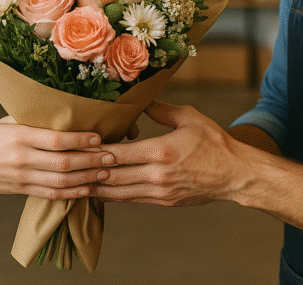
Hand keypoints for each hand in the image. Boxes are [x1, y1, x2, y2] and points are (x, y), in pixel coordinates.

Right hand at [0, 117, 112, 199]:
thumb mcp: (9, 121)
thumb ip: (35, 120)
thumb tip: (67, 113)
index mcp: (20, 136)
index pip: (56, 140)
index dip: (80, 140)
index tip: (98, 138)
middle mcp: (22, 158)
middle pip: (63, 163)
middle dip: (90, 161)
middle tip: (110, 157)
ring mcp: (22, 177)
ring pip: (60, 182)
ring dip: (86, 179)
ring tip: (105, 174)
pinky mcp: (22, 191)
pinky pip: (51, 195)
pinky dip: (71, 194)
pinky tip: (87, 189)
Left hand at [90, 100, 249, 205]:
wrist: (236, 175)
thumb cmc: (215, 142)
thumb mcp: (189, 118)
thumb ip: (161, 110)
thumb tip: (139, 101)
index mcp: (161, 151)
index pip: (118, 154)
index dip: (94, 152)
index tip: (76, 146)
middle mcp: (158, 175)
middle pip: (112, 176)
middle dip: (88, 172)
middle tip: (66, 166)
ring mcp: (160, 192)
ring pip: (118, 192)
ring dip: (96, 187)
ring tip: (75, 181)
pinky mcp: (164, 202)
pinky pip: (132, 200)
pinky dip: (113, 196)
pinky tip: (99, 190)